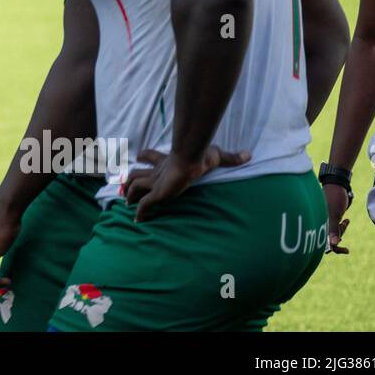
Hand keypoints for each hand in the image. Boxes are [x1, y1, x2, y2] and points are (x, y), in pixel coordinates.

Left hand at [123, 146, 250, 221]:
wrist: (194, 158)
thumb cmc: (202, 154)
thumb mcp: (217, 155)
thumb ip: (231, 158)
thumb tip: (248, 154)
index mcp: (168, 161)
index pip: (151, 155)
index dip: (144, 156)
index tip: (138, 156)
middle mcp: (159, 171)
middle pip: (137, 173)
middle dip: (130, 180)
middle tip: (126, 189)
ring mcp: (157, 182)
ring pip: (135, 186)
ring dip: (130, 194)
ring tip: (127, 203)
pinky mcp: (158, 192)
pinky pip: (144, 204)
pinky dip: (140, 212)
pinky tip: (138, 220)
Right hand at [323, 183, 351, 253]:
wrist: (338, 185)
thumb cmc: (334, 198)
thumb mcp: (334, 214)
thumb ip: (333, 230)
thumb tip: (334, 244)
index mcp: (317, 221)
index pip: (321, 240)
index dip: (331, 247)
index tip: (344, 250)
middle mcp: (319, 221)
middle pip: (327, 237)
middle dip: (337, 239)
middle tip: (346, 249)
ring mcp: (325, 218)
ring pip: (333, 231)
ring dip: (341, 230)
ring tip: (346, 222)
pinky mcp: (331, 215)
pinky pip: (336, 225)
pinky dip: (342, 225)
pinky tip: (347, 220)